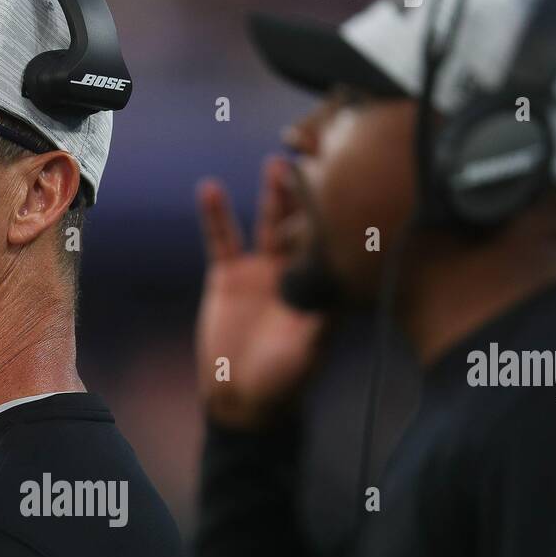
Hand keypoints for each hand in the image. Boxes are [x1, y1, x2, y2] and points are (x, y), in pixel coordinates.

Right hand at [195, 155, 324, 429]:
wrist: (241, 396)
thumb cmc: (283, 380)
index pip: (331, 243)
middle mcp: (294, 271)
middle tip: (318, 160)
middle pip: (305, 223)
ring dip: (273, 193)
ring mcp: (261, 270)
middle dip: (311, 194)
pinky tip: (208, 189)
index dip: (337, 216)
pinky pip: (222, 238)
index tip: (347, 187)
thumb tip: (337, 291)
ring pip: (270, 222)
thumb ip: (320, 321)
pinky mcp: (228, 274)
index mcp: (319, 287)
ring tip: (276, 163)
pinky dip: (215, 215)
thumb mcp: (306, 351)